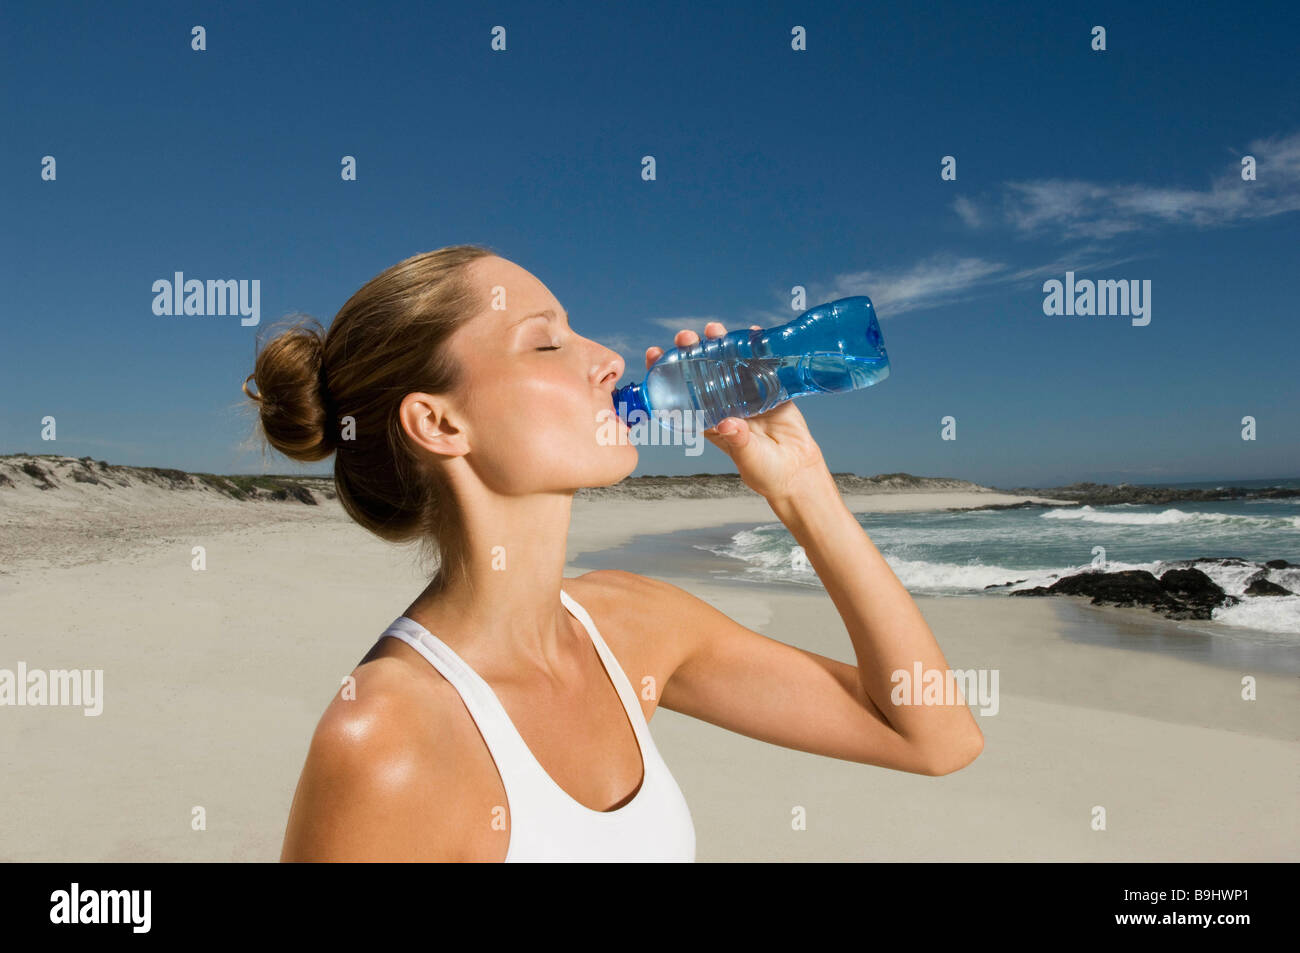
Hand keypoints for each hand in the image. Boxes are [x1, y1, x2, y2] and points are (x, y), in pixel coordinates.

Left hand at [646, 321, 830, 502]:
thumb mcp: (749, 458)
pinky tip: (754, 332)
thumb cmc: (766, 473)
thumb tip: (728, 423)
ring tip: (713, 329)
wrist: (798, 473)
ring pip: (730, 364)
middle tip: (685, 337)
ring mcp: (749, 395)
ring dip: (721, 345)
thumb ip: (738, 441)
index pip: (683, 394)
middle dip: (692, 352)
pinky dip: (758, 348)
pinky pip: (764, 366)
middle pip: (704, 373)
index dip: (667, 376)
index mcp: (711, 422)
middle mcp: (726, 405)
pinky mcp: (772, 391)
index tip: (655, 355)